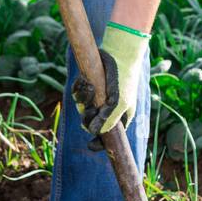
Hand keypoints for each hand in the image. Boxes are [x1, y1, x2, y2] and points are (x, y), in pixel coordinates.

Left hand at [72, 22, 148, 146]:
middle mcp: (105, 108)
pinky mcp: (87, 84)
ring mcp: (96, 96)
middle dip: (87, 116)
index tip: (91, 145)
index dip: (99, 142)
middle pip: (89, 122)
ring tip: (90, 87)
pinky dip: (79, 89)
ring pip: (81, 107)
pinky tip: (86, 82)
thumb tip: (94, 133)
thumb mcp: (119, 103)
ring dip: (83, 100)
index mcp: (118, 115)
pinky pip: (76, 93)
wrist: (120, 54)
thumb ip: (108, 120)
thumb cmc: (124, 80)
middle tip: (91, 106)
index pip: (107, 134)